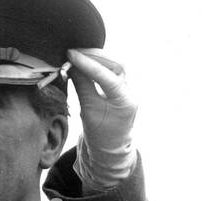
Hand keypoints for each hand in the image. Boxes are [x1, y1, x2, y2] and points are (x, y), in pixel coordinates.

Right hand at [67, 48, 137, 189]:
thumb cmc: (99, 134)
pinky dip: (97, 62)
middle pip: (115, 63)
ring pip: (114, 63)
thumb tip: (70, 64)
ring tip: (76, 55)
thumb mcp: (87, 111)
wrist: (110, 147)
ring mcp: (128, 87)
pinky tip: (84, 60)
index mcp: (125, 102)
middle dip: (93, 55)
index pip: (108, 76)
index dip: (88, 64)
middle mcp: (130, 91)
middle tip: (73, 52)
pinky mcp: (122, 85)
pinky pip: (111, 68)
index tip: (71, 55)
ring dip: (95, 57)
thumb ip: (82, 85)